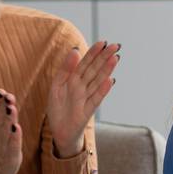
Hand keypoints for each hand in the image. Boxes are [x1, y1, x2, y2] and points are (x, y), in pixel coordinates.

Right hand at [0, 79, 22, 173]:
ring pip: (6, 129)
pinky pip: (12, 144)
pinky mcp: (10, 153)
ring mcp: (3, 143)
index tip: (0, 91)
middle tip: (5, 94)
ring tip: (11, 107)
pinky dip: (14, 137)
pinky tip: (17, 128)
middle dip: (2, 106)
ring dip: (9, 118)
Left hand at [47, 40, 119, 156]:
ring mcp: (87, 98)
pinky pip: (96, 98)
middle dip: (104, 57)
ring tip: (116, 58)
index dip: (93, 53)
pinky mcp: (88, 110)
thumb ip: (65, 69)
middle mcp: (82, 87)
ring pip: (97, 81)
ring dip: (107, 69)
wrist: (60, 131)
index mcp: (73, 80)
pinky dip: (103, 90)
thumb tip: (75, 50)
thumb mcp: (56, 86)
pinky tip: (111, 80)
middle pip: (94, 69)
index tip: (103, 42)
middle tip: (116, 45)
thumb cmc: (58, 108)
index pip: (85, 63)